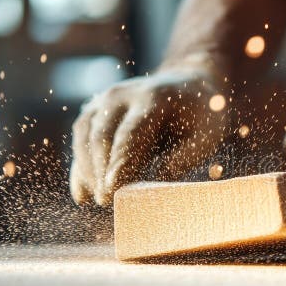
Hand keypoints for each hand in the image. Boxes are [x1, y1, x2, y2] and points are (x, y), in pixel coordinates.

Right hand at [70, 69, 228, 204]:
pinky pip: (81, 138)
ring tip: (97, 198)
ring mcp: (105, 100)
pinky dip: (80, 166)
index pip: (131, 133)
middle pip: (102, 135)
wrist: (187, 85)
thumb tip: (154, 187)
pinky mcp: (95, 110)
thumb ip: (183, 159)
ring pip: (85, 135)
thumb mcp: (205, 136)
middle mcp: (122, 95)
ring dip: (88, 169)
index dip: (120, 162)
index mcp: (153, 97)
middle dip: (101, 170)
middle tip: (105, 200)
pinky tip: (82, 194)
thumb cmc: (200, 116)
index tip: (112, 188)